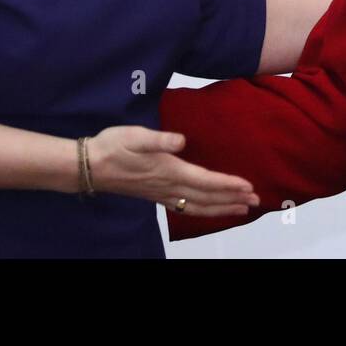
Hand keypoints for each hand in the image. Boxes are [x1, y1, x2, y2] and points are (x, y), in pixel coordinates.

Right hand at [85, 126, 259, 216]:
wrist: (89, 166)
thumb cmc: (113, 146)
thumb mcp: (136, 136)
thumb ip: (160, 139)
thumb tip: (181, 140)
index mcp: (169, 170)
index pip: (205, 181)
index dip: (228, 185)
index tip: (248, 186)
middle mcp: (168, 187)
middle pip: (207, 198)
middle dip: (233, 200)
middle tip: (257, 200)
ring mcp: (162, 194)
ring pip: (198, 206)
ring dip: (222, 208)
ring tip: (243, 209)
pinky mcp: (155, 196)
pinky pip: (186, 208)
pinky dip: (204, 210)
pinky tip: (210, 209)